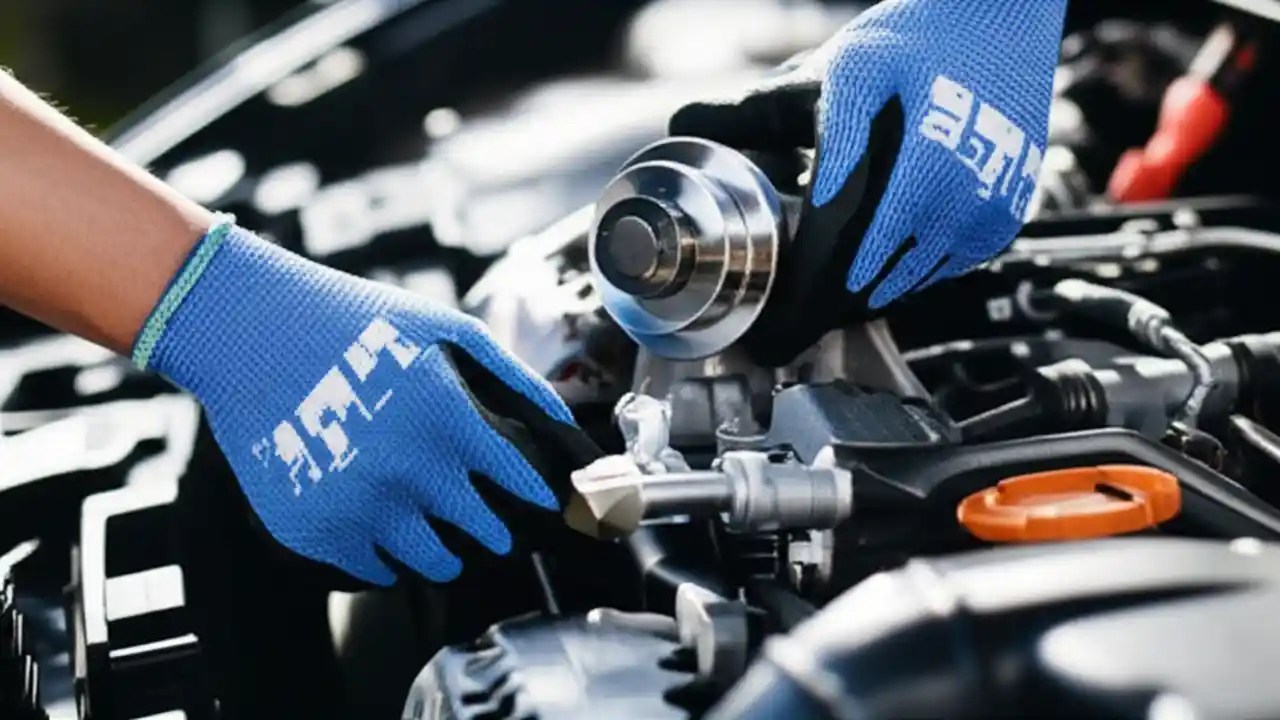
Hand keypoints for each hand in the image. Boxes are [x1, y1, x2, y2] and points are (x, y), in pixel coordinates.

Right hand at [134, 222, 598, 584]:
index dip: (534, 494)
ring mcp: (360, 504)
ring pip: (433, 561)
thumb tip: (562, 421)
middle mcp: (408, 469)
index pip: (518, 482)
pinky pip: (375, 569)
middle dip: (494, 529)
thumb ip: (511, 375)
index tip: (539, 500)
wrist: (249, 331)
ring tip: (443, 538)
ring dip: (446, 552)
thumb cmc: (356, 321)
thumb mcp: (444, 328)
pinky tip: (385, 529)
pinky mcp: (316, 529)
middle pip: (484, 532)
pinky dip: (387, 556)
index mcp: (447, 418)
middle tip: (490, 524)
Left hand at [671, 0, 1066, 309]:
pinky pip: (934, 278)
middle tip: (781, 330)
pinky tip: (871, 265)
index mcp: (889, 143)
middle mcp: (940, 181)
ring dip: (854, 299)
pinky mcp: (998, 226)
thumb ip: (754, 111)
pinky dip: (896, 281)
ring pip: (898, 287)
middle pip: (862, 281)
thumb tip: (683, 129)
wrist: (1002, 30)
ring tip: (818, 295)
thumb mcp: (830, 69)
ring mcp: (975, 208)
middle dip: (816, 312)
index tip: (765, 337)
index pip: (831, 244)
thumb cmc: (912, 46)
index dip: (796, 300)